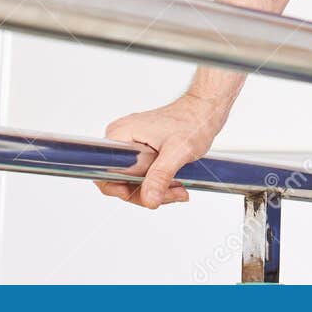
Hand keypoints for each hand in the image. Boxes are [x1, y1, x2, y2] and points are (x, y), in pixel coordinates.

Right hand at [95, 93, 228, 208]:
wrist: (205, 110)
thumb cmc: (193, 122)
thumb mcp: (177, 152)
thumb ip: (160, 176)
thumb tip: (148, 200)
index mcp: (120, 135)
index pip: (105, 172)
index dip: (120, 189)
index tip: (143, 196)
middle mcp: (121, 139)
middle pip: (121, 180)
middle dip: (148, 192)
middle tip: (173, 193)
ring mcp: (131, 145)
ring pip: (134, 181)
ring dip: (157, 190)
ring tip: (179, 190)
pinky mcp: (142, 150)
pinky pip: (143, 174)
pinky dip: (159, 183)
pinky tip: (176, 184)